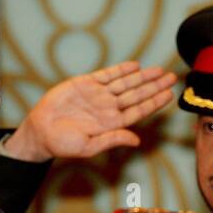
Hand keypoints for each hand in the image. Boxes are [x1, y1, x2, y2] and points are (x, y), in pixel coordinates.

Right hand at [3, 61, 177, 160]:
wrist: (40, 131)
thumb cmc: (63, 144)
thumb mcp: (89, 146)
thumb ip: (113, 140)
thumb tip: (136, 140)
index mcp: (112, 124)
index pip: (139, 111)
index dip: (154, 102)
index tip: (169, 95)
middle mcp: (108, 108)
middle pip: (137, 94)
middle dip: (155, 86)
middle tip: (172, 77)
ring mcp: (98, 95)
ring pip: (125, 83)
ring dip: (143, 77)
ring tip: (159, 70)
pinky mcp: (85, 84)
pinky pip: (107, 75)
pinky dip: (121, 70)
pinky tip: (135, 66)